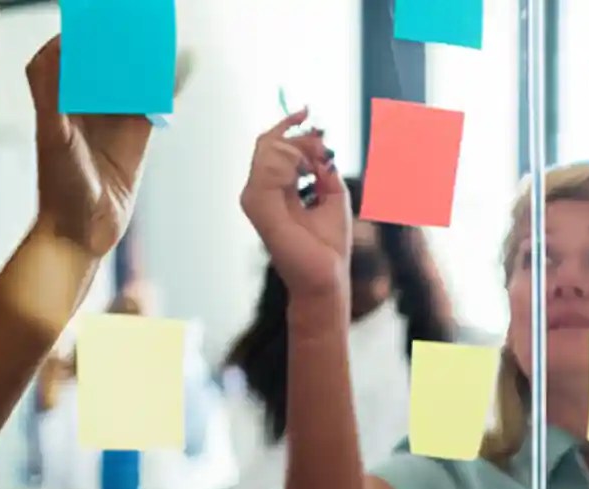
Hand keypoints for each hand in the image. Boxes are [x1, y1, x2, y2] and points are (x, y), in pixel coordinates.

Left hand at [27, 35, 155, 256]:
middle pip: (102, 61)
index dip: (79, 34)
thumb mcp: (53, 136)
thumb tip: (58, 49)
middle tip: (137, 24)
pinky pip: (152, 102)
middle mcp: (84, 104)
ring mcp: (112, 117)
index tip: (95, 20)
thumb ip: (53, 93)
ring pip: (130, 78)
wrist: (84, 228)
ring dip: (145, 61)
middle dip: (118, 42)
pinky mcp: (136, 133)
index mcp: (57, 98)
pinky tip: (178, 71)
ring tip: (161, 40)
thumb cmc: (60, 187)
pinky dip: (166, 87)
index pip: (65, 53)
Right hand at [240, 109, 349, 298]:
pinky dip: (292, 162)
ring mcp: (255, 197)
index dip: (288, 125)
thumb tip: (320, 143)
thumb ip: (324, 168)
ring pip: (268, 149)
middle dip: (300, 139)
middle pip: (269, 142)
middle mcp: (260, 191)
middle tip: (323, 154)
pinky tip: (307, 176)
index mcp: (275, 188)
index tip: (306, 111)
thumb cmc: (328, 245)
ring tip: (318, 171)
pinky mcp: (257, 205)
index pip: (271, 145)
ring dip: (299, 151)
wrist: (326, 277)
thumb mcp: (334, 195)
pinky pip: (269, 166)